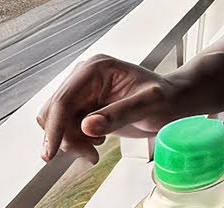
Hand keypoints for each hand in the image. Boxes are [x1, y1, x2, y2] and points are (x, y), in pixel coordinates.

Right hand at [36, 54, 188, 163]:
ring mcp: (82, 90)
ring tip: (96, 151)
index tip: (49, 154)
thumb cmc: (167, 100)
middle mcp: (84, 76)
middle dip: (66, 138)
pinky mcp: (83, 105)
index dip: (54, 128)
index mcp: (96, 68)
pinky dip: (75, 141)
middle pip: (54, 112)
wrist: (173, 103)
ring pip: (56, 122)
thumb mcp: (150, 105)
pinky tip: (97, 144)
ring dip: (71, 142)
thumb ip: (120, 114)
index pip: (64, 100)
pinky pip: (65, 128)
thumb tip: (87, 126)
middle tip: (91, 155)